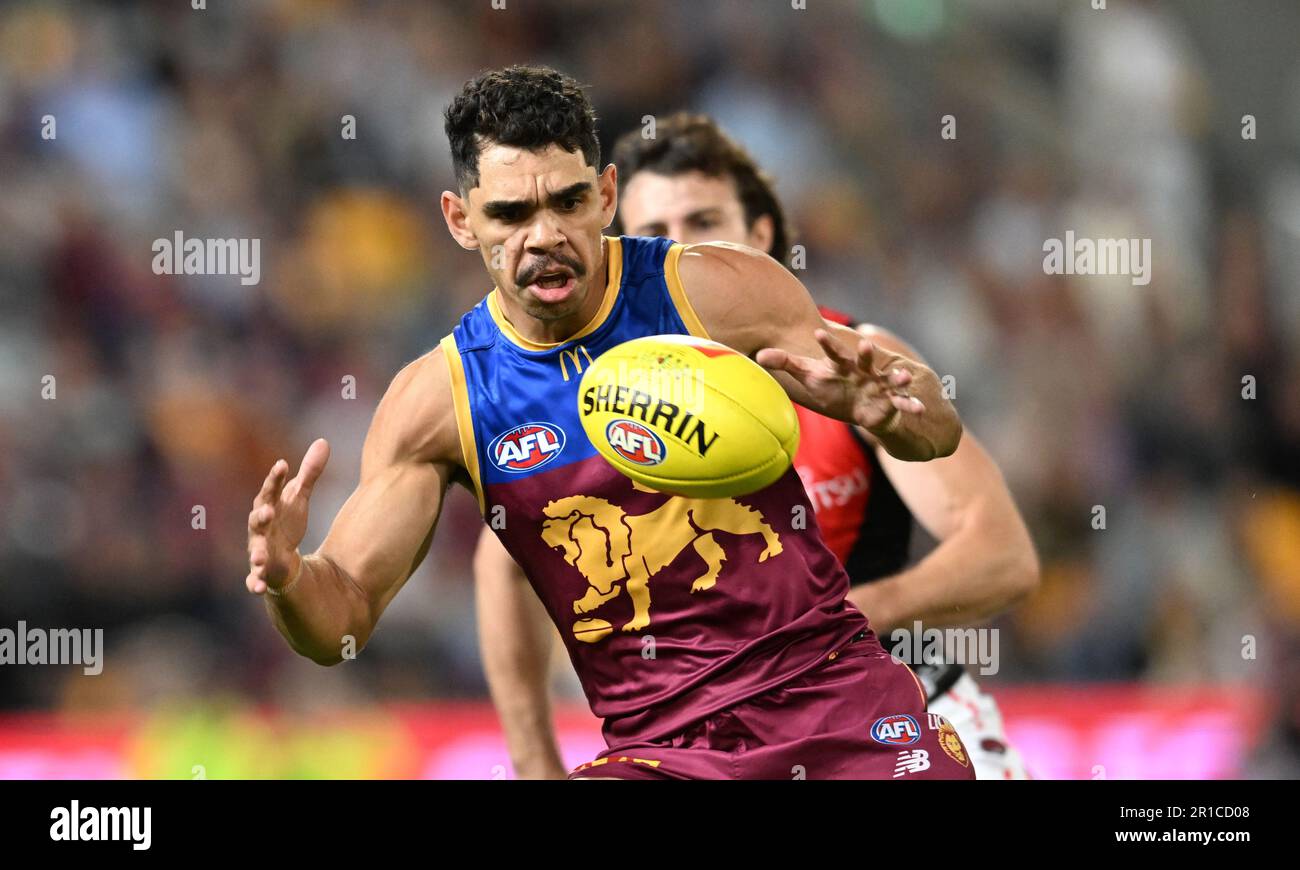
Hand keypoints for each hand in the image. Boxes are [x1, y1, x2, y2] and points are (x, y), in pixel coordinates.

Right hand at [246, 438, 330, 594]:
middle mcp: (259, 530)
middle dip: (260, 515)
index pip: (270, 490)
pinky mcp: (262, 573)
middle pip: (257, 521)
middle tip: (267, 511)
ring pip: (254, 552)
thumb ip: (310, 473)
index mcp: (268, 507)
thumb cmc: (286, 523)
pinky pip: (254, 579)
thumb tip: (323, 441)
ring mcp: (258, 551)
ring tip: (259, 559)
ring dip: (256, 555)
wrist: (278, 556)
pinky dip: (254, 583)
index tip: (283, 464)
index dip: (275, 478)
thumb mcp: (300, 498)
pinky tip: (256, 589)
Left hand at [756, 329, 924, 430]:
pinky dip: (911, 405)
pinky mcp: (889, 401)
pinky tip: (920, 409)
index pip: (831, 352)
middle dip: (865, 353)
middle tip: (864, 343)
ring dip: (897, 378)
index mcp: (842, 364)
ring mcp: (878, 384)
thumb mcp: (809, 377)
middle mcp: (862, 371)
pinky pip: (901, 403)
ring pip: (888, 380)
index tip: (818, 333)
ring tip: (906, 377)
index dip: (825, 343)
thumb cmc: (831, 387)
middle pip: (863, 360)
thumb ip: (786, 364)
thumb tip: (759, 354)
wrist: (857, 403)